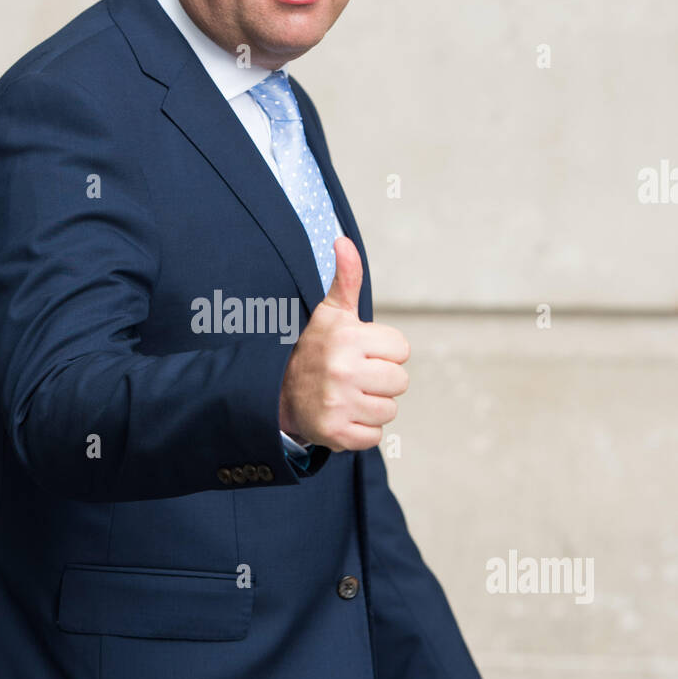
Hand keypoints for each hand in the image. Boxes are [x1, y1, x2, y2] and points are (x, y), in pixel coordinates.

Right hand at [278, 236, 409, 451]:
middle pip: (400, 382)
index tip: (360, 352)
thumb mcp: (331, 313)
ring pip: (390, 410)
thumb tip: (344, 241)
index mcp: (347, 339)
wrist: (277, 392)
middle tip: (354, 376)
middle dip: (381, 380)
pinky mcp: (336, 434)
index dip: (384, 352)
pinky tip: (343, 414)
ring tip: (348, 395)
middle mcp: (343, 371)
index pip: (401, 350)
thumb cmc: (316, 349)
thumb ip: (346, 278)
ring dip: (372, 406)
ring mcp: (339, 404)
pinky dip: (362, 430)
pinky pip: (375, 436)